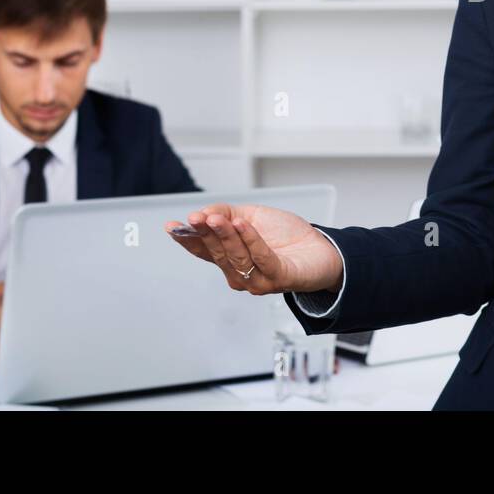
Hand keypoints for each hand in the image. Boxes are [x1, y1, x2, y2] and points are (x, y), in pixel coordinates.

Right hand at [164, 203, 343, 296]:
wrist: (322, 249)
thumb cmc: (287, 235)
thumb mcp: (252, 216)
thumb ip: (227, 214)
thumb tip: (204, 213)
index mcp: (231, 258)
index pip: (204, 250)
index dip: (187, 239)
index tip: (171, 226)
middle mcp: (240, 274)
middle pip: (218, 253)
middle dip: (206, 234)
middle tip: (195, 218)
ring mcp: (258, 280)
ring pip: (236, 257)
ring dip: (226, 236)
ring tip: (217, 218)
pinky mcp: (278, 278)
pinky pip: (261, 259)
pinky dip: (251, 240)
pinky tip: (243, 225)